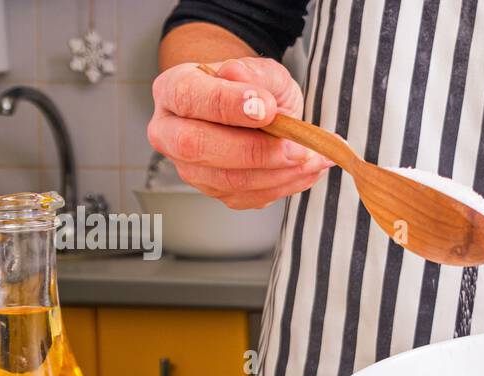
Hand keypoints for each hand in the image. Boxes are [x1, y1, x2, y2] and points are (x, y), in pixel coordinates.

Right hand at [147, 58, 331, 209]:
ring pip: (226, 179)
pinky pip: (247, 196)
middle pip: (196, 146)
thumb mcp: (261, 71)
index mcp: (173, 90)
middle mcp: (170, 132)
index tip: (267, 108)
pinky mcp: (215, 190)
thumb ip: (254, 71)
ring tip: (314, 159)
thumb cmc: (252, 89)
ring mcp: (190, 167)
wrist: (254, 111)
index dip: (227, 105)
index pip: (189, 98)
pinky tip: (306, 171)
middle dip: (254, 150)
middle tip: (297, 147)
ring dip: (278, 173)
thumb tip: (239, 76)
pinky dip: (284, 186)